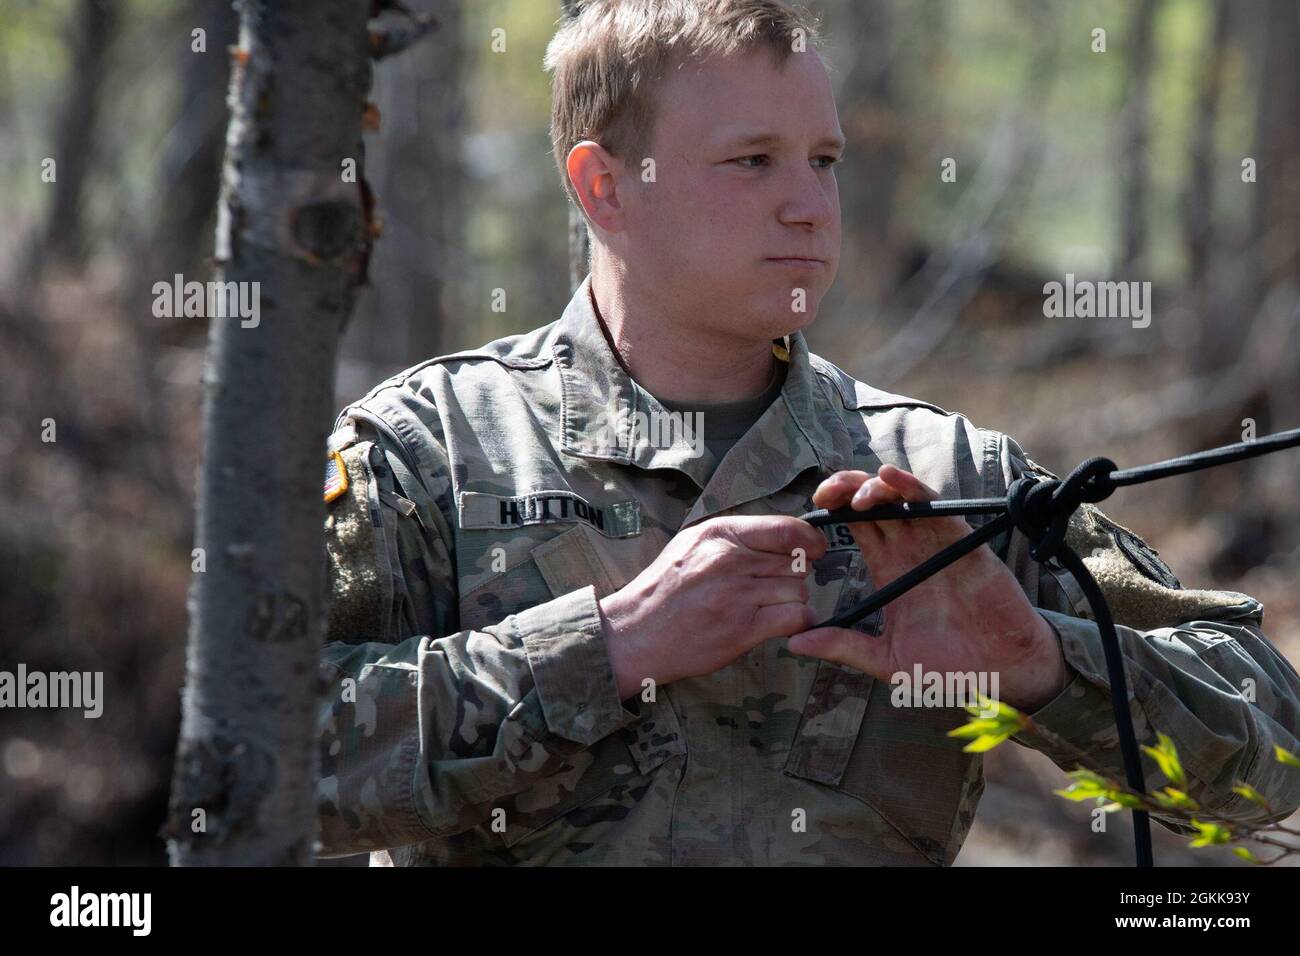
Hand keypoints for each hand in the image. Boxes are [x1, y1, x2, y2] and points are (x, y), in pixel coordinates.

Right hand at [600, 515, 826, 698]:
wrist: (636, 632)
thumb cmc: (666, 587)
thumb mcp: (693, 543)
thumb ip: (736, 536)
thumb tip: (783, 534)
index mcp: (720, 534)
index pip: (786, 529)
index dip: (811, 539)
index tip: (815, 548)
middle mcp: (730, 561)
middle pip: (797, 562)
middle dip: (795, 574)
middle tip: (775, 585)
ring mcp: (737, 596)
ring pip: (799, 591)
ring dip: (793, 600)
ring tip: (768, 606)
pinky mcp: (743, 630)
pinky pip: (795, 618)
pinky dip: (796, 622)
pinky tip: (779, 624)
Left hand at [786, 465, 1068, 711]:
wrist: (1003, 672)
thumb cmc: (948, 666)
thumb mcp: (886, 659)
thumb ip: (844, 647)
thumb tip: (793, 643)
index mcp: (889, 568)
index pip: (856, 525)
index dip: (832, 508)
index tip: (812, 507)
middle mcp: (910, 549)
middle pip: (874, 503)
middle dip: (847, 488)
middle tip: (825, 492)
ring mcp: (936, 543)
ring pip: (902, 498)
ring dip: (877, 488)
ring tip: (857, 497)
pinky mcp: (962, 544)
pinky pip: (936, 508)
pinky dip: (913, 489)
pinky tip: (891, 480)